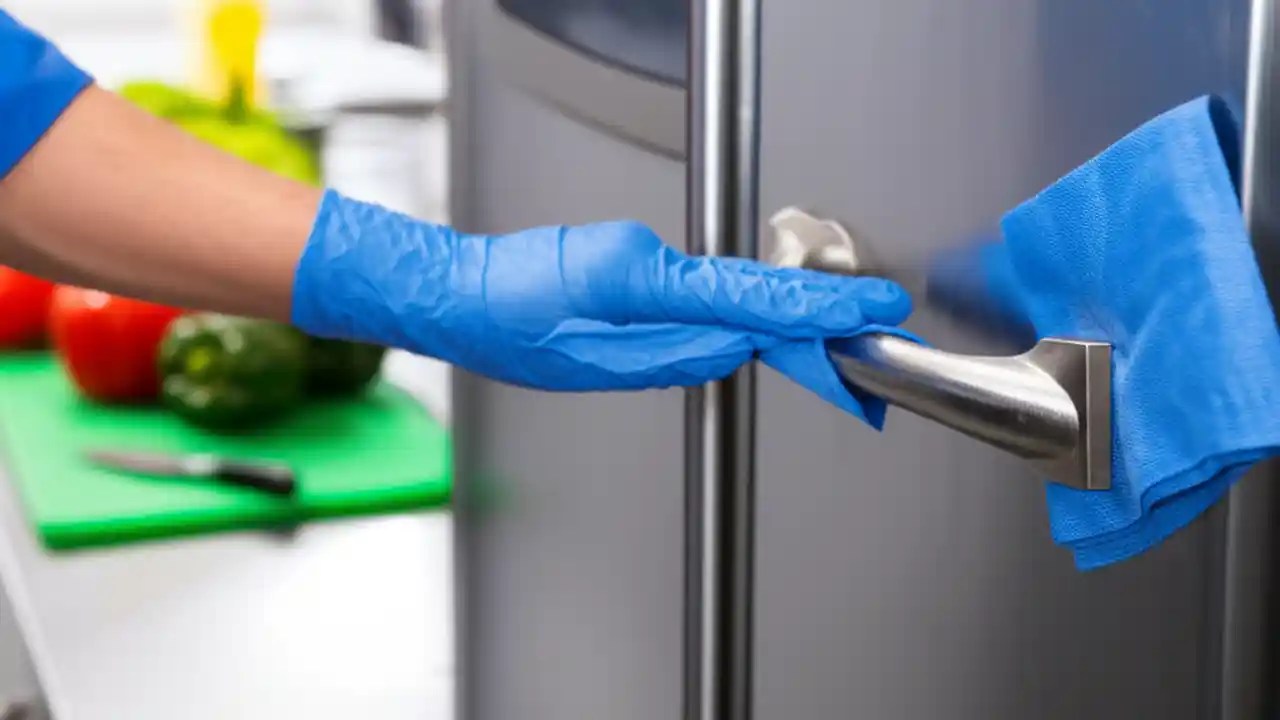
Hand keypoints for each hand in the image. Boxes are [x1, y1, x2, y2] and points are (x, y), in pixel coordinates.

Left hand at [292, 191, 910, 390]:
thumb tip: (732, 350)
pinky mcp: (637, 263)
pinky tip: (767, 325)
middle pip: (751, 284)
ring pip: (730, 287)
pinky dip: (742, 306)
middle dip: (818, 305)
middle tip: (875, 320)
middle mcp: (646, 255)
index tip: (864, 309)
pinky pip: (703, 287)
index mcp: (636, 278)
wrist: (456, 291)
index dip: (812, 306)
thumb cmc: (502, 328)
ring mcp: (643, 254)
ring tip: (834, 339)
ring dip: (782, 311)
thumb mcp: (583, 362)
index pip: (744, 294)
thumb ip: (667, 356)